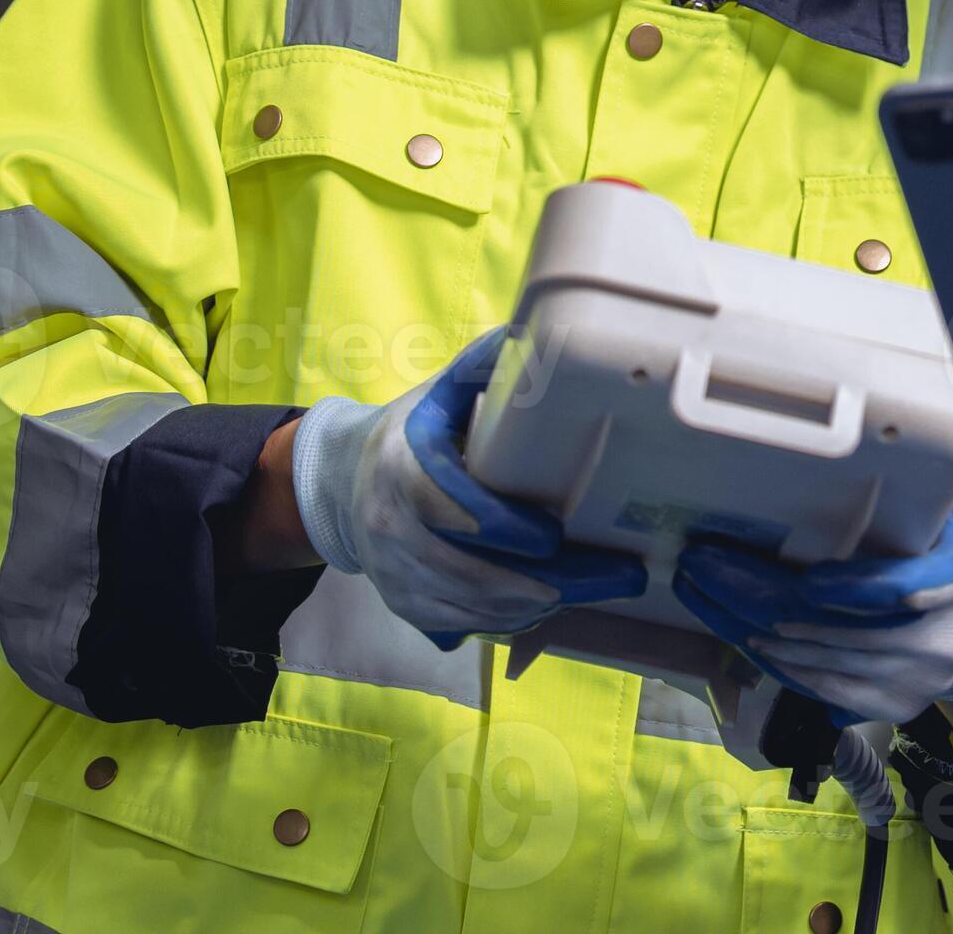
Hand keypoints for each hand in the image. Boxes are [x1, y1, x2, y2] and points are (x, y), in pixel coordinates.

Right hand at [290, 326, 647, 647]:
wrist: (346, 479)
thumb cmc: (417, 428)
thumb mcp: (443, 389)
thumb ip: (486, 365)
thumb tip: (537, 328)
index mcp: (402, 464)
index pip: (447, 502)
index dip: (500, 525)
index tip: (553, 535)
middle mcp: (388, 523)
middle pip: (465, 567)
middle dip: (541, 580)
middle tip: (606, 578)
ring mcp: (391, 569)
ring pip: (464, 603)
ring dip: (530, 606)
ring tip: (593, 590)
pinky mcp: (399, 601)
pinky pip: (455, 623)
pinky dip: (504, 621)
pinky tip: (547, 607)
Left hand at [672, 480, 952, 724]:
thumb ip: (938, 469)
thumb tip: (895, 426)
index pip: (909, 587)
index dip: (859, 589)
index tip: (810, 581)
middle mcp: (944, 636)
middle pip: (842, 629)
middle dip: (761, 599)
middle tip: (704, 566)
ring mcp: (917, 678)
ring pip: (823, 663)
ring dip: (756, 631)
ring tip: (705, 595)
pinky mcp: (891, 704)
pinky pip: (823, 690)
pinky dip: (778, 664)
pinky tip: (741, 635)